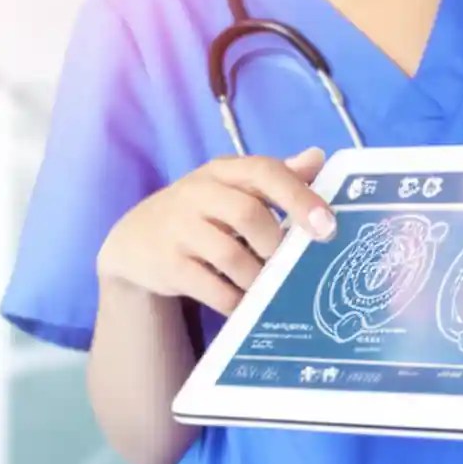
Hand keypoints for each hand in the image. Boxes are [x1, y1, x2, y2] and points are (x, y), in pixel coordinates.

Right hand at [97, 147, 335, 314]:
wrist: (134, 240)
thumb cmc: (200, 213)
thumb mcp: (232, 188)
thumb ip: (275, 177)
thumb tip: (318, 158)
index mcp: (223, 170)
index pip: (265, 171)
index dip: (299, 197)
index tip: (328, 227)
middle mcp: (198, 192)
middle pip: (248, 214)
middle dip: (277, 245)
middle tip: (293, 267)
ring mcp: (179, 227)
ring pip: (231, 255)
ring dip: (259, 278)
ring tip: (272, 290)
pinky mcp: (168, 263)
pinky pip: (211, 287)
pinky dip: (236, 300)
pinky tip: (247, 305)